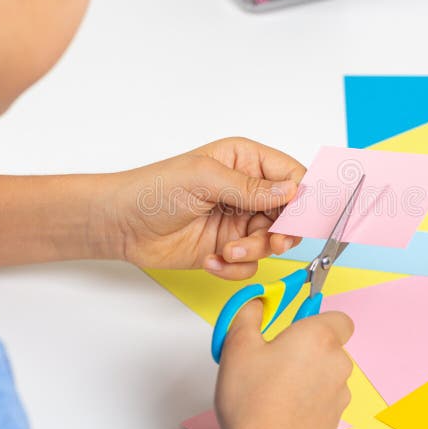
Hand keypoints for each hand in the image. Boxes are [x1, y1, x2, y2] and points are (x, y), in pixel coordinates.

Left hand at [104, 138, 305, 278]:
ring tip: (228, 251)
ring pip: (272, 241)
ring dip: (253, 251)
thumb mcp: (204, 179)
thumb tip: (291, 190)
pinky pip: (251, 264)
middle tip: (273, 241)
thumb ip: (250, 187)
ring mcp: (239, 220)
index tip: (305, 217)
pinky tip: (211, 259)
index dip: (304, 197)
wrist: (122, 225)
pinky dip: (235, 267)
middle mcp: (248, 190)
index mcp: (246, 161)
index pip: (292, 175)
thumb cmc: (154, 190)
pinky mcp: (229, 248)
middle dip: (282, 231)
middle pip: (289, 213)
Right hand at [215, 301, 353, 428]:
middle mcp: (336, 362)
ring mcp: (339, 393)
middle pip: (329, 345)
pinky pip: (323, 397)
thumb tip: (255, 304)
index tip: (296, 321)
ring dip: (306, 374)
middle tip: (274, 356)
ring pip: (326, 372)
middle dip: (305, 347)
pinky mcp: (335, 418)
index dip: (317, 317)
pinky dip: (308, 398)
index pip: (339, 317)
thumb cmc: (254, 405)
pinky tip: (281, 406)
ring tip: (273, 386)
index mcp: (318, 337)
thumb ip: (248, 314)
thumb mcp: (238, 346)